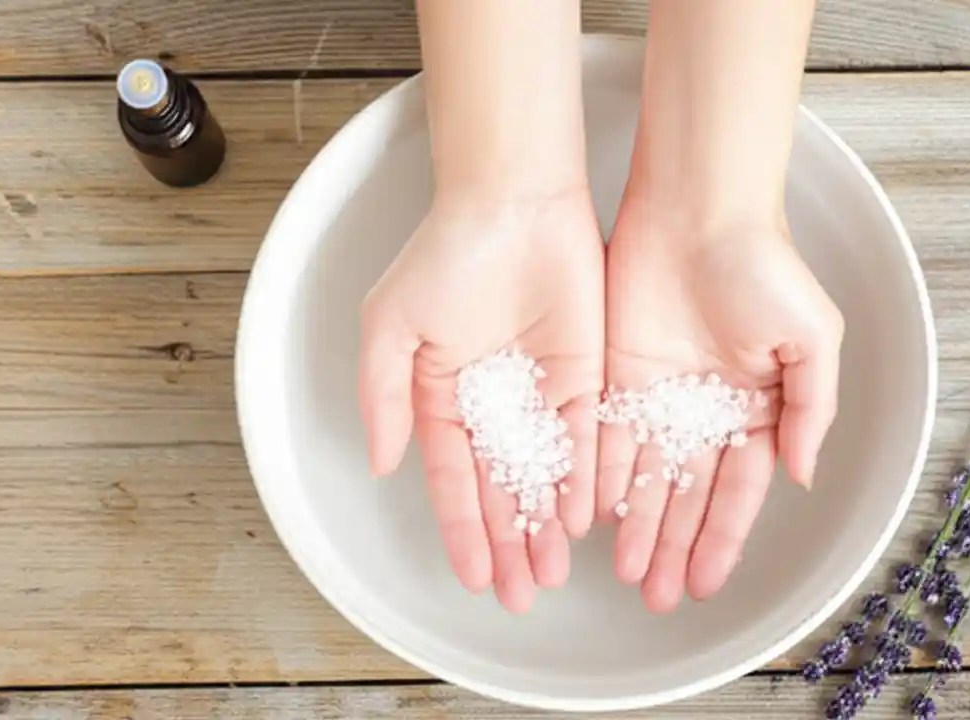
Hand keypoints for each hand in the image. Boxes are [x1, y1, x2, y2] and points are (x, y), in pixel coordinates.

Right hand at [359, 188, 603, 612]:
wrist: (515, 202)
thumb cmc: (445, 255)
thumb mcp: (391, 327)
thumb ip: (383, 397)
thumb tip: (384, 465)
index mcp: (441, 397)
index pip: (451, 481)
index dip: (460, 529)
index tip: (470, 576)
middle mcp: (491, 404)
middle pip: (501, 491)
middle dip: (508, 545)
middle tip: (519, 596)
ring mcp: (540, 393)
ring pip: (545, 476)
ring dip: (545, 527)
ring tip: (549, 576)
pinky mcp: (585, 375)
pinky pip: (586, 442)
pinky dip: (584, 482)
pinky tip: (581, 523)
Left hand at [598, 198, 842, 612]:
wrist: (700, 207)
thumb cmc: (764, 265)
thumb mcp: (811, 339)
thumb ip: (811, 410)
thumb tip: (801, 477)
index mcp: (758, 409)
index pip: (738, 492)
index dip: (722, 539)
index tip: (707, 585)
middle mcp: (707, 411)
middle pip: (687, 495)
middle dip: (673, 547)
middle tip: (656, 597)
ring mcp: (659, 395)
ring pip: (644, 476)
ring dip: (637, 525)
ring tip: (626, 574)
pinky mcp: (616, 373)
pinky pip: (606, 436)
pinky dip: (601, 476)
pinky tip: (595, 517)